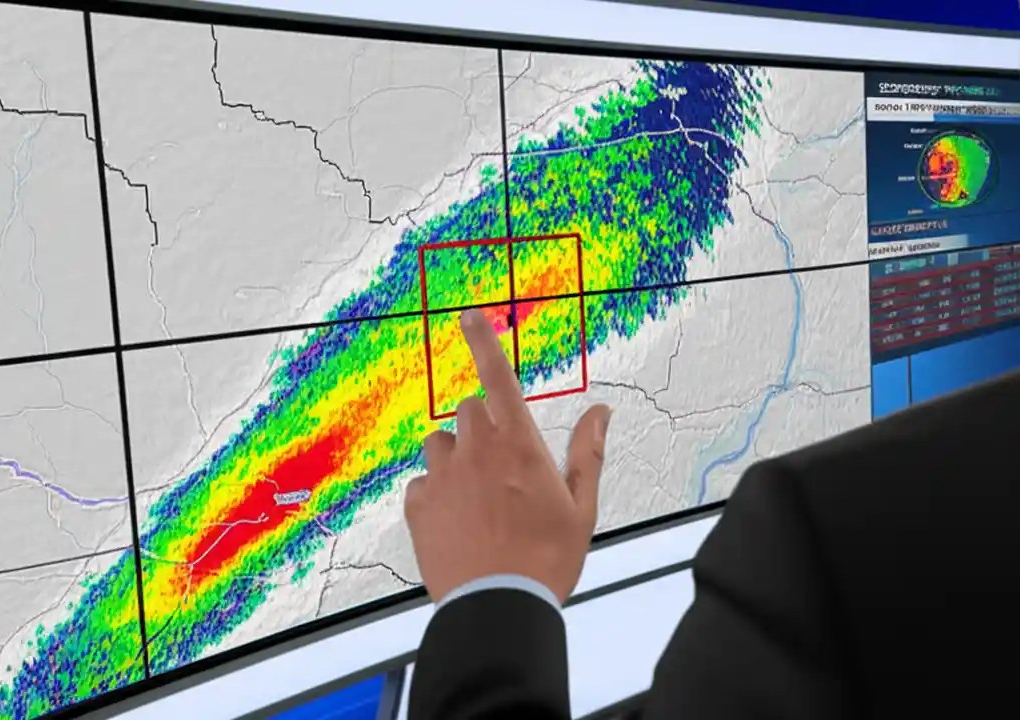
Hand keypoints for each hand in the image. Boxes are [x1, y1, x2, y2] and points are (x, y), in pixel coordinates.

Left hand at [404, 308, 612, 604]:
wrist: (498, 607)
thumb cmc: (547, 559)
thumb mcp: (582, 507)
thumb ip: (588, 452)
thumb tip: (601, 412)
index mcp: (519, 446)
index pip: (498, 378)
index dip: (483, 341)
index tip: (470, 316)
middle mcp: (476, 452)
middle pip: (469, 409)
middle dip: (483, 425)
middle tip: (501, 463)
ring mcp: (442, 478)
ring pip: (440, 443)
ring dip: (456, 457)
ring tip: (477, 496)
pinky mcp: (418, 506)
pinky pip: (422, 483)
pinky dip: (436, 493)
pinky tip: (457, 522)